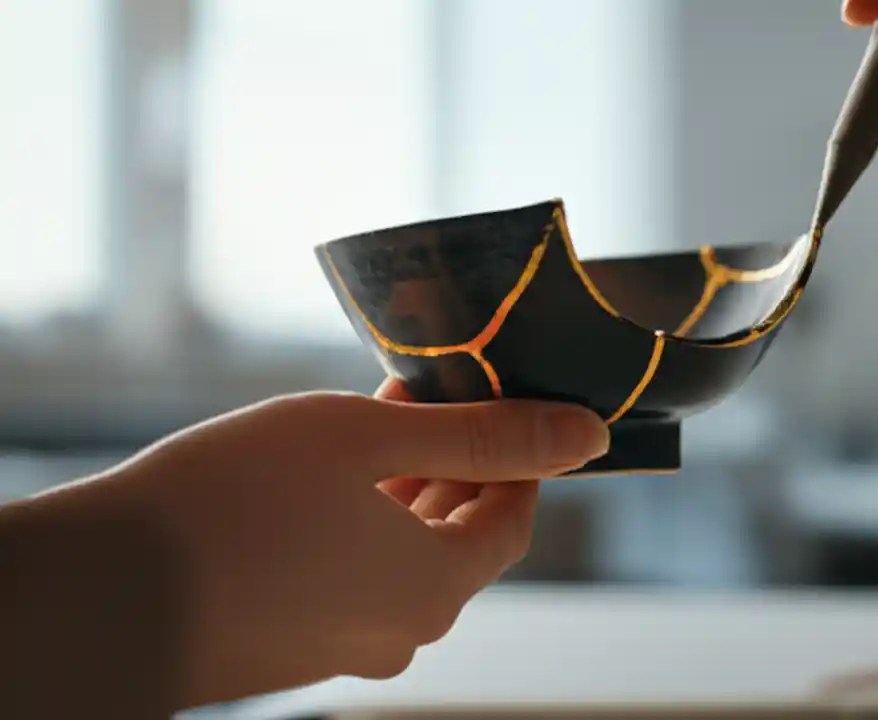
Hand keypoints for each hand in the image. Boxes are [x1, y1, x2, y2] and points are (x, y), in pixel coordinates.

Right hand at [0, 383, 607, 714]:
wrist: (97, 596)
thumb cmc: (233, 503)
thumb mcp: (371, 439)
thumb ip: (484, 435)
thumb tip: (587, 432)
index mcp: (436, 589)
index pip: (510, 519)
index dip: (516, 457)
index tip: (501, 402)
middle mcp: (397, 632)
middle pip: (454, 537)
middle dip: (453, 460)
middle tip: (434, 391)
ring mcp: (337, 647)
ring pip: (395, 553)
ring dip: (399, 483)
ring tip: (378, 411)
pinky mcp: (285, 647)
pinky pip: (344, 574)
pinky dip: (352, 519)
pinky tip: (323, 469)